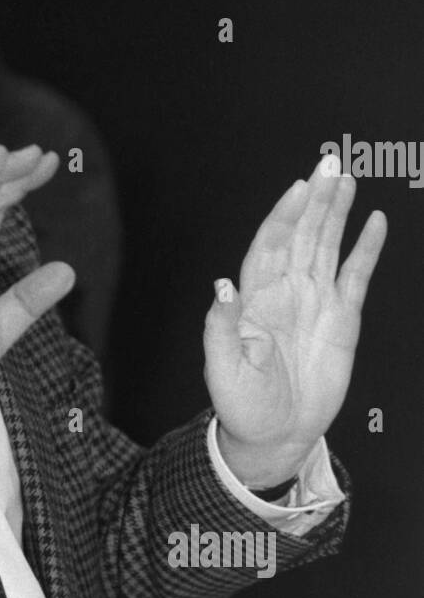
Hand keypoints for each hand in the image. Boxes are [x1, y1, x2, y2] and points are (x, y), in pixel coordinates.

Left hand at [204, 157, 386, 486]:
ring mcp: (315, 301)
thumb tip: (222, 284)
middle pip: (302, 234)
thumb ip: (222, 325)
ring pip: (327, 245)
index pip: (270, 244)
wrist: (274, 435)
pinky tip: (374, 222)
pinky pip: (355, 275)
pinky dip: (366, 249)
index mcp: (254, 297)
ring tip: (347, 179)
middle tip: (331, 162)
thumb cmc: (242, 403)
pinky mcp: (342, 319)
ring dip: (336, 213)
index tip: (299, 187)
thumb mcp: (222, 368)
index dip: (283, 214)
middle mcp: (285, 291)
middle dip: (315, 199)